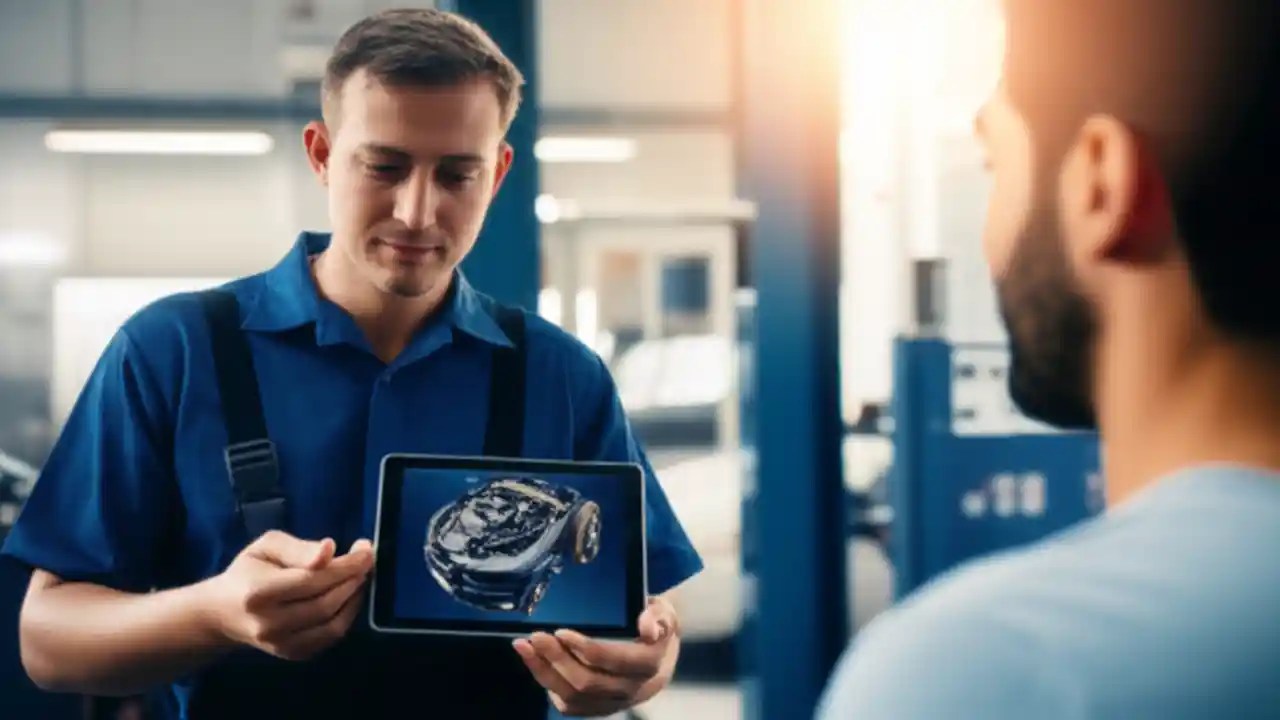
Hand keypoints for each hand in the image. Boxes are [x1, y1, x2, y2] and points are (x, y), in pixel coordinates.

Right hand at [203, 530, 374, 660]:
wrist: (223, 612)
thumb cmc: (248, 571)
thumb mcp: (266, 547)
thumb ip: (298, 548)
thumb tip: (330, 549)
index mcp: (258, 593)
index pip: (312, 580)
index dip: (345, 565)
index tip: (366, 549)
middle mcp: (268, 624)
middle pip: (325, 602)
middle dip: (353, 579)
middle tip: (366, 560)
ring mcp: (280, 644)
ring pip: (332, 623)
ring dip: (355, 597)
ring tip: (360, 576)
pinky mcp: (292, 654)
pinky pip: (330, 636)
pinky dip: (347, 615)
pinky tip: (349, 596)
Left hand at [514, 596, 679, 716]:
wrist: (659, 653)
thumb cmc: (656, 626)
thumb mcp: (664, 612)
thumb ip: (658, 616)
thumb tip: (647, 627)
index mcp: (650, 666)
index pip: (617, 662)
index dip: (588, 649)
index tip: (562, 631)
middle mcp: (632, 690)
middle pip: (589, 683)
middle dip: (557, 659)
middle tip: (536, 636)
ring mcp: (613, 703)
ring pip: (574, 698)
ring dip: (545, 672)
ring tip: (525, 647)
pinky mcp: (597, 709)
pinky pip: (569, 705)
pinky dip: (548, 683)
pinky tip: (534, 662)